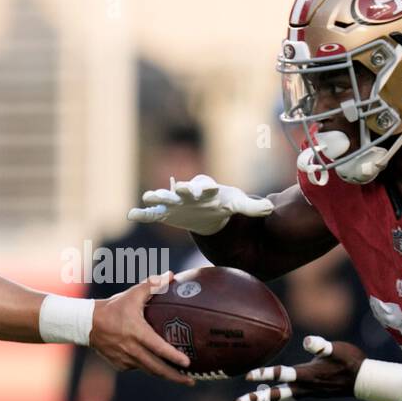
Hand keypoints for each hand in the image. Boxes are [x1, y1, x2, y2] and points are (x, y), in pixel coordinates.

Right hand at [90, 272, 194, 385]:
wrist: (86, 324)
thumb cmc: (113, 307)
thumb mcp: (132, 294)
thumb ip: (153, 285)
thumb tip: (171, 275)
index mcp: (137, 332)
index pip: (158, 348)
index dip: (173, 357)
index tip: (188, 364)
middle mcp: (132, 349)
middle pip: (157, 369)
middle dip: (176, 377)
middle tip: (191, 381)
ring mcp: (125, 359)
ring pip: (149, 371)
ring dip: (166, 376)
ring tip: (181, 378)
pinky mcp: (120, 365)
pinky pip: (138, 367)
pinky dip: (148, 367)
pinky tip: (158, 365)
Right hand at [127, 173, 274, 234]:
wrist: (210, 213)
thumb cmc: (223, 204)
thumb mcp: (237, 204)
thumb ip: (251, 207)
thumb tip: (269, 208)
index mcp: (205, 189)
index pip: (203, 185)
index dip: (203, 187)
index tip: (203, 189)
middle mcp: (188, 194)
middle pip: (181, 190)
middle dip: (179, 191)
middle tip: (176, 191)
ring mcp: (175, 204)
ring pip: (164, 199)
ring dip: (157, 198)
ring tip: (148, 197)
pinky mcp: (166, 214)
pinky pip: (152, 214)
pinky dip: (142, 214)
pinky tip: (131, 215)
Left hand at [233, 335, 363, 400]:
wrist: (363, 380)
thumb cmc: (350, 361)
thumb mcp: (337, 349)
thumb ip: (322, 346)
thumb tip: (308, 341)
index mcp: (308, 375)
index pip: (283, 374)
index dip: (265, 373)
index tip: (248, 376)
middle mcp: (304, 387)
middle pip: (275, 396)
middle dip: (256, 399)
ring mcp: (306, 392)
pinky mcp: (308, 394)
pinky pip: (287, 399)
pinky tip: (265, 400)